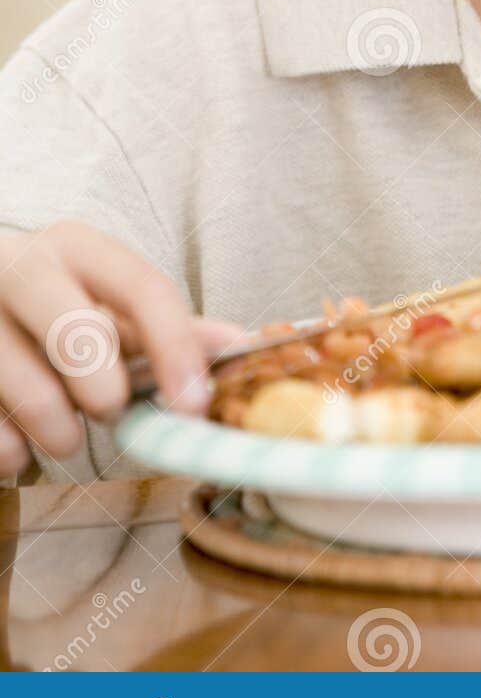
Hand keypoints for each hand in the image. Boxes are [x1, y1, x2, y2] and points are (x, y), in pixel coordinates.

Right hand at [0, 220, 246, 478]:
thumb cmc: (53, 307)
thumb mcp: (105, 303)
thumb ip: (168, 327)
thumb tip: (240, 345)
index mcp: (76, 246)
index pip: (142, 287)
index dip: (175, 349)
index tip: (193, 405)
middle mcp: (20, 265)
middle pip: (78, 332)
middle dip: (104, 388)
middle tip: (110, 411)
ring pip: (26, 386)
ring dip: (58, 430)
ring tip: (65, 436)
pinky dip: (11, 451)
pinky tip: (19, 445)